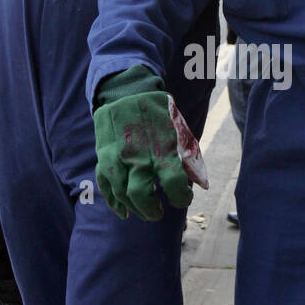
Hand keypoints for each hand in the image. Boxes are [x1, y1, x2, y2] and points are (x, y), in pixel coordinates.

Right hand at [94, 91, 192, 220]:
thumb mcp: (180, 132)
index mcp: (162, 148)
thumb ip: (189, 159)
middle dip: (151, 211)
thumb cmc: (159, 114)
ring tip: (144, 212)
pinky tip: (123, 212)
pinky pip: (105, 185)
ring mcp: (117, 156)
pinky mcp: (103, 156)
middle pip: (140, 195)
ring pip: (121, 194)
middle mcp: (138, 154)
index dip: (181, 197)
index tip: (182, 198)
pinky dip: (113, 203)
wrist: (126, 92)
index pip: (173, 184)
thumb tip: (201, 185)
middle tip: (157, 212)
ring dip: (134, 209)